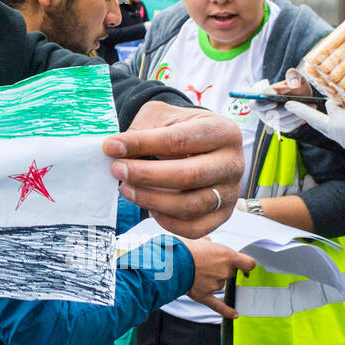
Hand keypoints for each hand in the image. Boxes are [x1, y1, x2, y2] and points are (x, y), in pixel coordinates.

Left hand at [104, 100, 243, 238]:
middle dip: (146, 175)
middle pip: (189, 176)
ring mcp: (231, 192)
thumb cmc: (177, 128)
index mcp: (223, 131)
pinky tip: (149, 207)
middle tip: (116, 169)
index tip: (111, 147)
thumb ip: (142, 130)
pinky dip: (168, 222)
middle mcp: (233, 163)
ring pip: (191, 205)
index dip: (143, 144)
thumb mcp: (162, 116)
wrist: (196, 143)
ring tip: (125, 188)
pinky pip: (195, 228)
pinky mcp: (223, 215)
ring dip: (151, 199)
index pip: (180, 140)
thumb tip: (116, 150)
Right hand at [179, 237, 256, 318]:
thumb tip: (208, 243)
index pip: (249, 263)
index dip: (247, 266)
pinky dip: (227, 311)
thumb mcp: (198, 238)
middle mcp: (224, 271)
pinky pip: (219, 306)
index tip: (244, 268)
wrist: (168, 261)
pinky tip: (234, 314)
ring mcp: (216, 285)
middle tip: (205, 263)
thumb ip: (208, 243)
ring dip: (211, 279)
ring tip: (194, 271)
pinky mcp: (205, 295)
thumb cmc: (183, 247)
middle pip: (231, 273)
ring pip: (219, 283)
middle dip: (220, 269)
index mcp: (227, 256)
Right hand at [253, 68, 309, 133]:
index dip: (262, 105)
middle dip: (283, 111)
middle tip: (295, 105)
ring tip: (307, 107)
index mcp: (259, 97)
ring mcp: (272, 120)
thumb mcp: (294, 76)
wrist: (301, 94)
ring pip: (281, 122)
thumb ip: (293, 76)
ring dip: (293, 115)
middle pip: (269, 115)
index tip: (274, 102)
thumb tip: (294, 85)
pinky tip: (305, 114)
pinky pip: (289, 126)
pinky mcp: (283, 126)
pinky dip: (298, 121)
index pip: (254, 104)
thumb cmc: (293, 85)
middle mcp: (263, 111)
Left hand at [286, 65, 344, 168]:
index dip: (332, 100)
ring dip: (318, 121)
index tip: (329, 96)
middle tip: (288, 106)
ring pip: (324, 129)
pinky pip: (336, 135)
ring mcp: (343, 141)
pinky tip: (339, 126)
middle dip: (303, 113)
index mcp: (338, 122)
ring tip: (311, 117)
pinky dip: (332, 128)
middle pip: (315, 121)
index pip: (329, 107)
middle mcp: (336, 132)